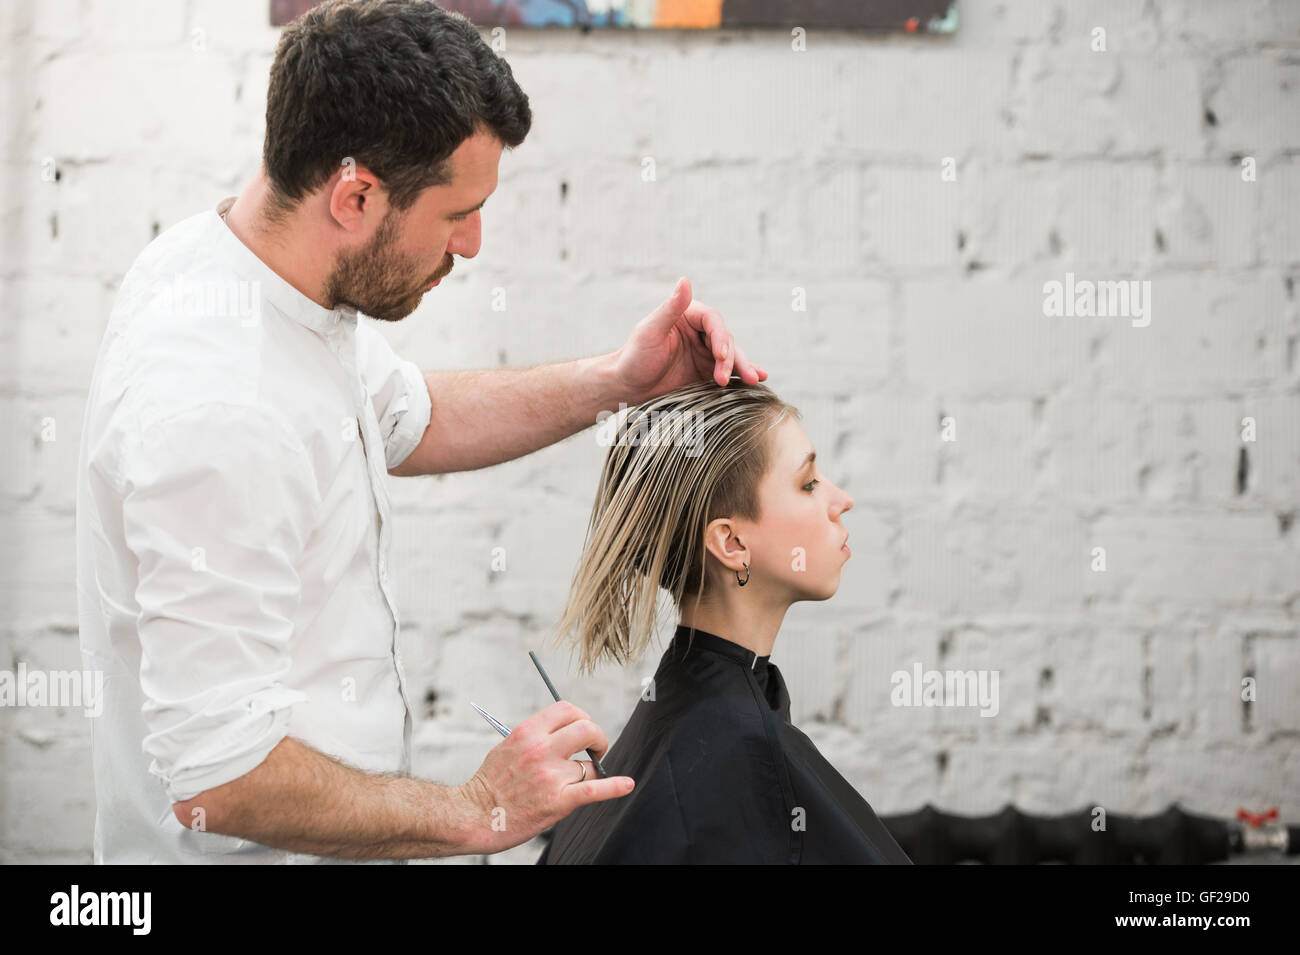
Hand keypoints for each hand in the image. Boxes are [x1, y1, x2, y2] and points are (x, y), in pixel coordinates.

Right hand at [457, 700, 633, 853]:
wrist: (474, 816)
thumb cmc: (489, 784)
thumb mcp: (507, 747)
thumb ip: (534, 737)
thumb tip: (562, 732)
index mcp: (527, 732)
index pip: (567, 709)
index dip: (582, 717)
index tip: (584, 729)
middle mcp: (541, 749)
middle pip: (586, 728)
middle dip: (597, 737)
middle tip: (597, 748)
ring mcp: (551, 775)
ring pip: (588, 765)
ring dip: (588, 772)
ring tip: (578, 780)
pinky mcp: (558, 801)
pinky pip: (594, 789)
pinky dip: (614, 786)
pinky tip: (625, 784)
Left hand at [612, 277, 766, 402]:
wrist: (626, 387)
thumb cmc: (634, 357)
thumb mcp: (650, 331)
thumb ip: (670, 308)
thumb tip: (685, 279)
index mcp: (688, 315)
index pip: (713, 321)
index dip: (720, 337)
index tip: (720, 356)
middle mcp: (699, 332)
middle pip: (725, 340)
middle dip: (732, 358)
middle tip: (734, 377)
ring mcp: (704, 352)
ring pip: (731, 356)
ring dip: (742, 367)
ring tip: (754, 380)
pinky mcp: (706, 372)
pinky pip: (728, 371)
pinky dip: (742, 373)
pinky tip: (758, 378)